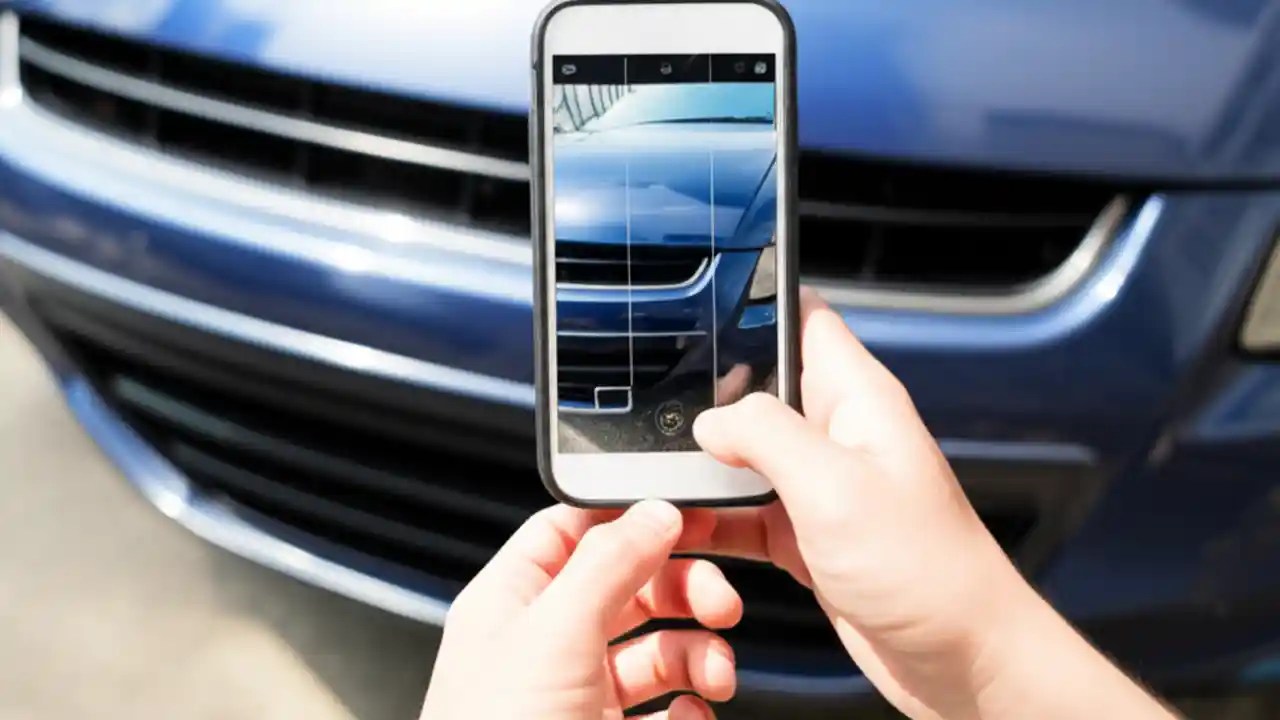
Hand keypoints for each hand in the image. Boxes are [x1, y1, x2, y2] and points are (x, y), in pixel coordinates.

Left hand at [421, 501, 741, 719]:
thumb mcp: (552, 634)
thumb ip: (607, 562)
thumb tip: (655, 511)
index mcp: (511, 603)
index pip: (573, 530)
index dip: (632, 519)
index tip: (690, 517)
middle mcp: (543, 645)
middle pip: (628, 587)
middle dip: (682, 590)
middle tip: (722, 603)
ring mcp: (575, 698)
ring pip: (654, 650)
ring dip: (697, 654)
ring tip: (715, 676)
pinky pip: (663, 712)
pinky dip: (688, 710)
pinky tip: (691, 718)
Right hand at [692, 289, 1174, 719]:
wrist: (961, 659)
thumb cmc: (926, 571)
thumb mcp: (834, 485)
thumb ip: (766, 435)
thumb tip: (712, 418)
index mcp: (857, 398)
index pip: (803, 319)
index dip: (754, 304)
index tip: (697, 308)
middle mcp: (838, 434)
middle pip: (759, 388)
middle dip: (709, 397)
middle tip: (660, 416)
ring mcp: (822, 486)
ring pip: (745, 454)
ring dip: (706, 466)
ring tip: (665, 478)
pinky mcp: (809, 535)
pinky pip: (747, 513)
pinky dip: (716, 519)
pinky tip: (688, 528)